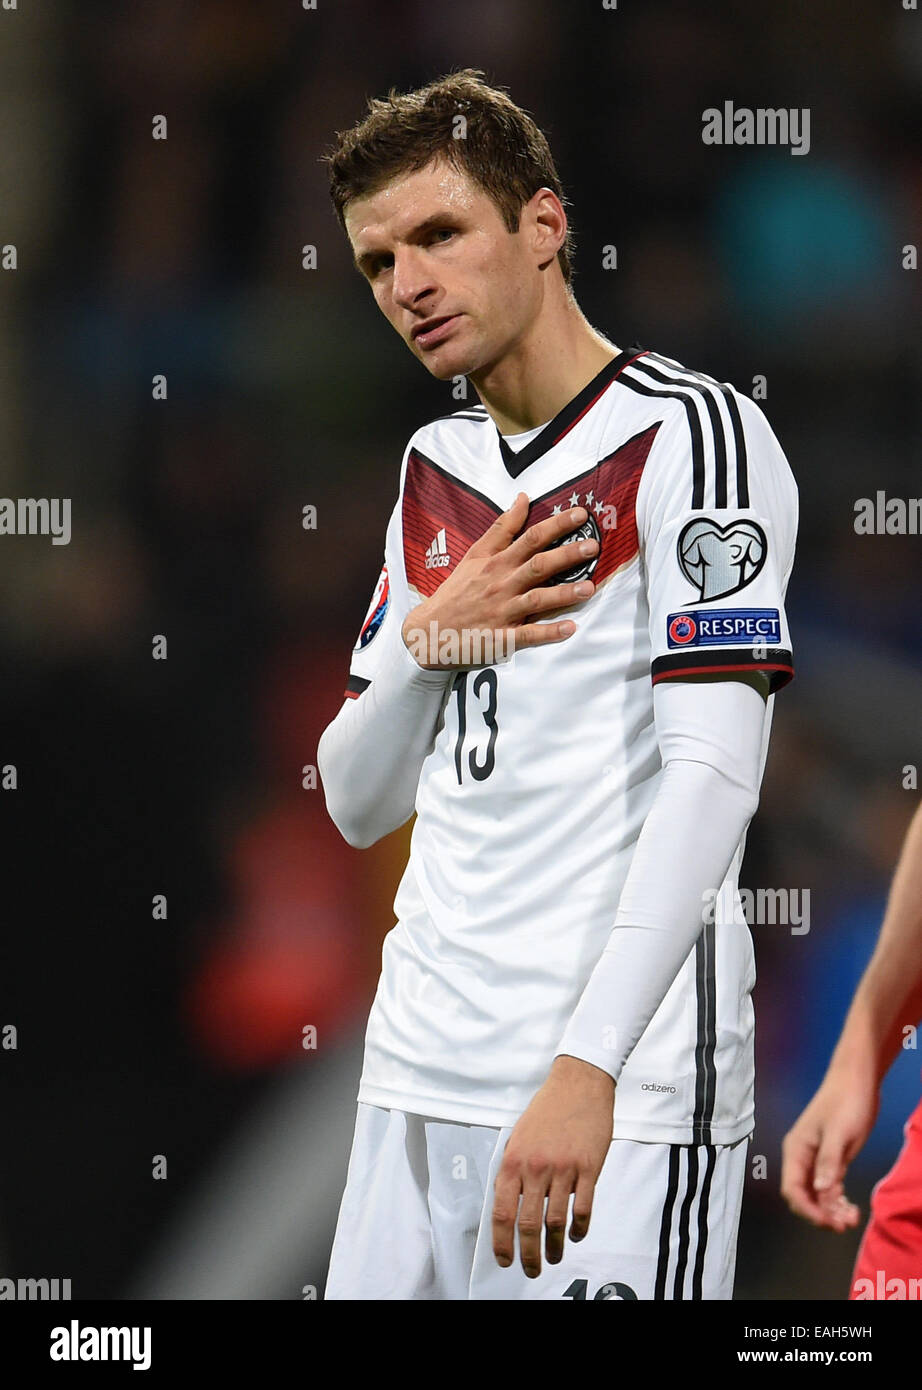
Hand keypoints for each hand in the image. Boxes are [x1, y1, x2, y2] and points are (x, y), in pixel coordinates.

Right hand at [401, 493, 597, 668]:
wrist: (428, 631)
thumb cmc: (456, 591)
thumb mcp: (474, 555)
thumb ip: (501, 528)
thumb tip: (523, 499)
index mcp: (496, 563)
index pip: (530, 538)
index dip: (556, 525)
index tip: (580, 514)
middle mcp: (501, 584)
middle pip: (537, 565)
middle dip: (566, 555)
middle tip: (593, 546)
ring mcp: (502, 612)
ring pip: (536, 599)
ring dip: (564, 593)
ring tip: (589, 588)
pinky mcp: (501, 638)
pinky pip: (528, 635)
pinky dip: (549, 633)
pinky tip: (570, 628)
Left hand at [492, 1055, 614, 1277]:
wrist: (579, 1084)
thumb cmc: (548, 1108)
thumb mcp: (519, 1135)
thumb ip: (514, 1169)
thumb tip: (510, 1203)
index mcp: (514, 1160)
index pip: (502, 1211)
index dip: (501, 1242)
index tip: (504, 1259)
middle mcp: (536, 1167)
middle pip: (529, 1224)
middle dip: (528, 1254)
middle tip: (530, 1270)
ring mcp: (563, 1168)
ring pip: (556, 1221)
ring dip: (553, 1247)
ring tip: (553, 1258)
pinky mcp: (588, 1168)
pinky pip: (582, 1208)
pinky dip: (578, 1228)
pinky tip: (575, 1234)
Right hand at [780, 1065, 877, 1229]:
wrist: (857, 1080)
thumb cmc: (845, 1102)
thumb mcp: (840, 1133)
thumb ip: (828, 1161)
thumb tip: (819, 1191)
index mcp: (796, 1149)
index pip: (792, 1189)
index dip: (807, 1210)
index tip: (828, 1223)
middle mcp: (802, 1157)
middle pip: (803, 1196)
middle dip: (820, 1214)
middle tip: (844, 1225)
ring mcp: (816, 1159)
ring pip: (817, 1195)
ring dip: (831, 1210)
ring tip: (852, 1219)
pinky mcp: (830, 1160)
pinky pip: (829, 1188)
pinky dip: (838, 1201)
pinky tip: (851, 1208)